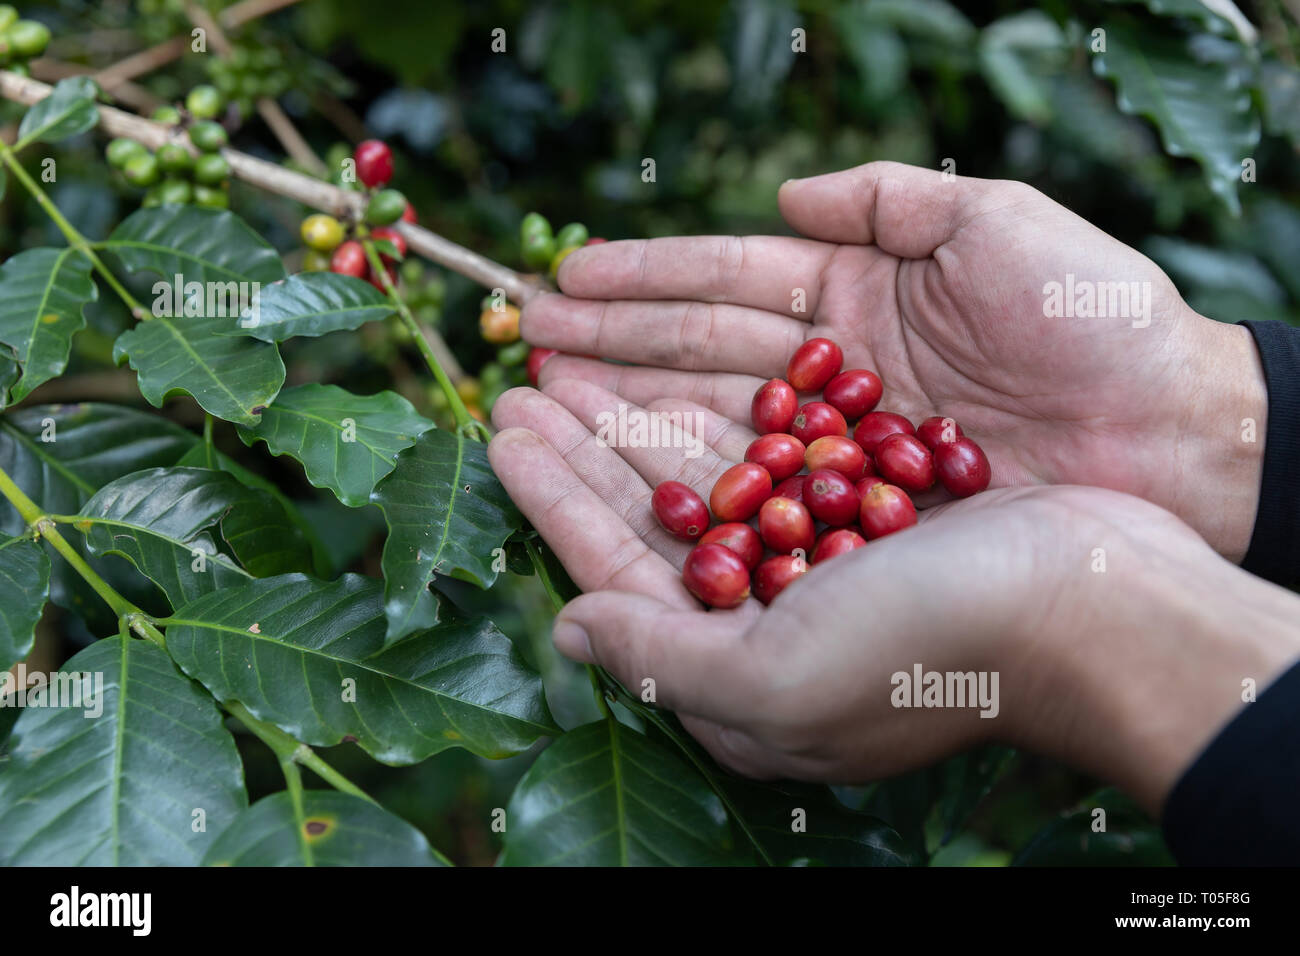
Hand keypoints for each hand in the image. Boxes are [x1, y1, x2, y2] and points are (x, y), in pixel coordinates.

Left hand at [488, 388, 1299, 813]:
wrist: (1101, 603)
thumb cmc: (933, 649)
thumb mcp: (775, 680)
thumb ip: (659, 659)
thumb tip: (567, 632)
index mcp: (738, 667)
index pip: (614, 567)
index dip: (553, 496)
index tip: (501, 427)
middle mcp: (773, 612)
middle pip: (653, 510)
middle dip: (588, 439)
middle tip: (526, 373)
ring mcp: (826, 554)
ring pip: (708, 469)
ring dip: (643, 411)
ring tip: (584, 356)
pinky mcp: (875, 504)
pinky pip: (777, 444)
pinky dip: (730, 402)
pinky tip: (691, 362)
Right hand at [522, 161, 1265, 559]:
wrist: (1170, 437)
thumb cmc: (1095, 318)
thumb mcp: (996, 224)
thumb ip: (891, 201)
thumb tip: (786, 199)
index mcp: (859, 293)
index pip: (728, 280)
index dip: (647, 278)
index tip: (568, 276)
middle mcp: (831, 371)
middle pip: (699, 352)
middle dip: (612, 344)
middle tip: (528, 343)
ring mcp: (834, 445)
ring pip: (710, 421)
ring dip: (626, 411)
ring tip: (546, 399)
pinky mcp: (848, 512)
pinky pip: (753, 494)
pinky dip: (688, 486)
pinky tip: (623, 477)